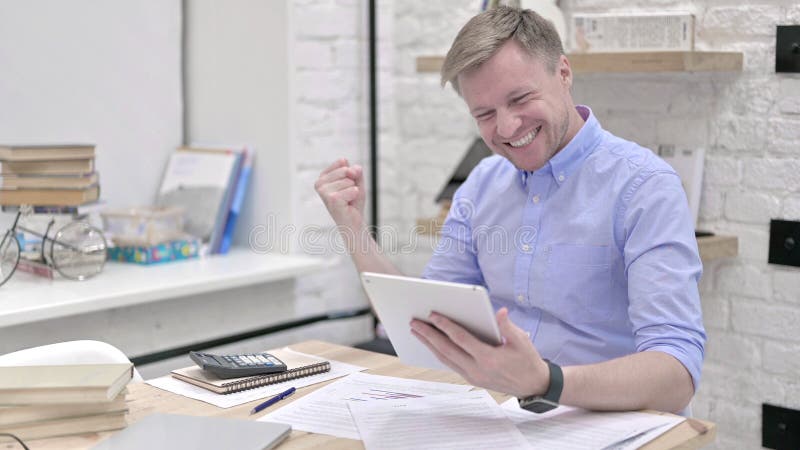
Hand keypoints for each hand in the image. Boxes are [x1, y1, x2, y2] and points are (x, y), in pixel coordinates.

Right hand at [314, 159, 365, 229]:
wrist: (353, 222)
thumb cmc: (352, 202)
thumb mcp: (357, 182)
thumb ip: (356, 172)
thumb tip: (354, 169)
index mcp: (323, 176)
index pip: (342, 162)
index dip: (352, 174)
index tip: (347, 186)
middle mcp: (319, 183)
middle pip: (345, 170)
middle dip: (353, 182)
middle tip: (348, 195)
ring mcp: (324, 191)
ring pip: (348, 180)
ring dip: (353, 191)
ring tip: (347, 200)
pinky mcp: (332, 199)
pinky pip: (352, 190)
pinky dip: (354, 196)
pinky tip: (348, 204)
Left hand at [410, 307, 549, 397]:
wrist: (533, 385)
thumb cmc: (527, 361)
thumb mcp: (521, 341)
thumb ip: (507, 326)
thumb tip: (499, 312)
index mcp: (489, 359)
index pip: (461, 339)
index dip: (445, 326)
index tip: (433, 315)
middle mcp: (477, 370)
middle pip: (446, 350)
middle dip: (429, 335)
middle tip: (414, 323)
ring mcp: (472, 376)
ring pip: (445, 359)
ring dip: (429, 345)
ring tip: (417, 332)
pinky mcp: (471, 378)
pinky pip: (450, 364)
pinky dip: (439, 353)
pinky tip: (431, 344)